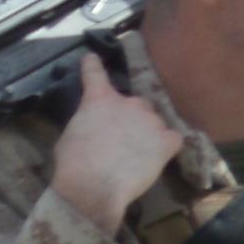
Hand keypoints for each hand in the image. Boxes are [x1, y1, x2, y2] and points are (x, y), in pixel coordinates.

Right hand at [52, 55, 179, 226]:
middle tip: (121, 138)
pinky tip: (156, 157)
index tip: (92, 57)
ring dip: (147, 133)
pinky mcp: (167, 140)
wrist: (93, 186)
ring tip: (136, 155)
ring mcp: (151, 120)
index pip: (95, 75)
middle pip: (135, 104)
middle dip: (130, 117)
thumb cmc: (73, 163)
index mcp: (99, 100)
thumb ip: (88, 123)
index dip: (93, 66)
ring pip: (153, 122)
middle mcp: (129, 103)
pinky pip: (172, 138)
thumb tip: (95, 128)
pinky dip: (166, 145)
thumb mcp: (71, 136)